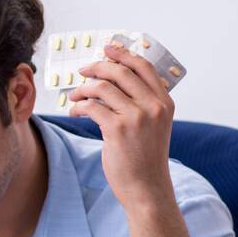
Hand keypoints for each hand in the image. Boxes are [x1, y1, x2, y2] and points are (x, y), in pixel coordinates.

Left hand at [66, 40, 176, 210]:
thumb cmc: (146, 157)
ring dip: (82, 89)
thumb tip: (114, 78)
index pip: (143, 66)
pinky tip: (74, 111)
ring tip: (74, 96)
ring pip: (102, 87)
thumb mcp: (155, 125)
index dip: (123, 54)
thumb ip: (143, 102)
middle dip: (96, 68)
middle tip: (82, 71)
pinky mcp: (117, 129)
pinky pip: (91, 106)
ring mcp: (136, 117)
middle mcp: (153, 106)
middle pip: (120, 72)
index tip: (107, 48)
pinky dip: (78, 106)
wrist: (147, 188)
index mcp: (164, 102)